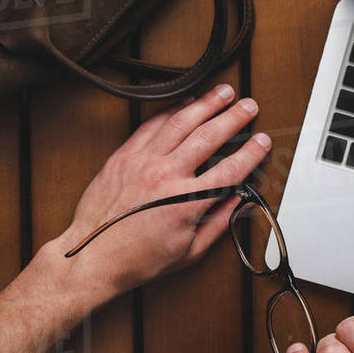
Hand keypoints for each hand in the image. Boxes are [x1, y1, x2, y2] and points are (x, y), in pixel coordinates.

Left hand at [45, 83, 269, 296]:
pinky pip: (151, 125)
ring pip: (180, 122)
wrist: (92, 257)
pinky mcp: (124, 157)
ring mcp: (143, 162)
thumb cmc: (138, 259)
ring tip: (223, 93)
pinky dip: (170, 111)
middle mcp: (166, 176)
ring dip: (205, 104)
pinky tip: (184, 104)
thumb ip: (219, 224)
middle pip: (209, 136)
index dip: (251, 153)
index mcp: (186, 202)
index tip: (262, 142)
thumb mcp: (189, 252)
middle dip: (234, 118)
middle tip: (249, 106)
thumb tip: (240, 203)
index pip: (230, 169)